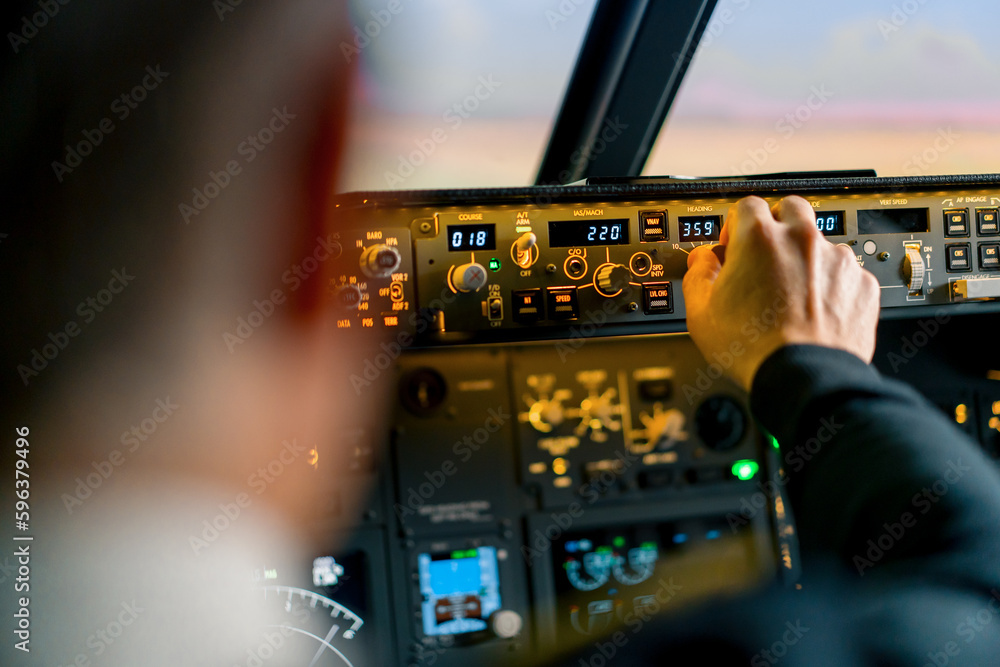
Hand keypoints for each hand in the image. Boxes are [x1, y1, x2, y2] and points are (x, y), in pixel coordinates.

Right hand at [682, 196, 879, 390]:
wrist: (805, 377)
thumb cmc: (754, 347)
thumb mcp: (701, 313)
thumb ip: (697, 275)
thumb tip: (701, 261)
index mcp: (759, 238)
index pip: (747, 206)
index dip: (736, 226)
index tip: (733, 245)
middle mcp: (801, 239)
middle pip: (791, 208)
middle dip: (777, 226)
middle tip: (766, 255)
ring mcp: (837, 260)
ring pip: (821, 242)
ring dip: (807, 258)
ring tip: (793, 293)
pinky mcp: (862, 283)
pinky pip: (847, 273)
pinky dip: (833, 286)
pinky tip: (817, 310)